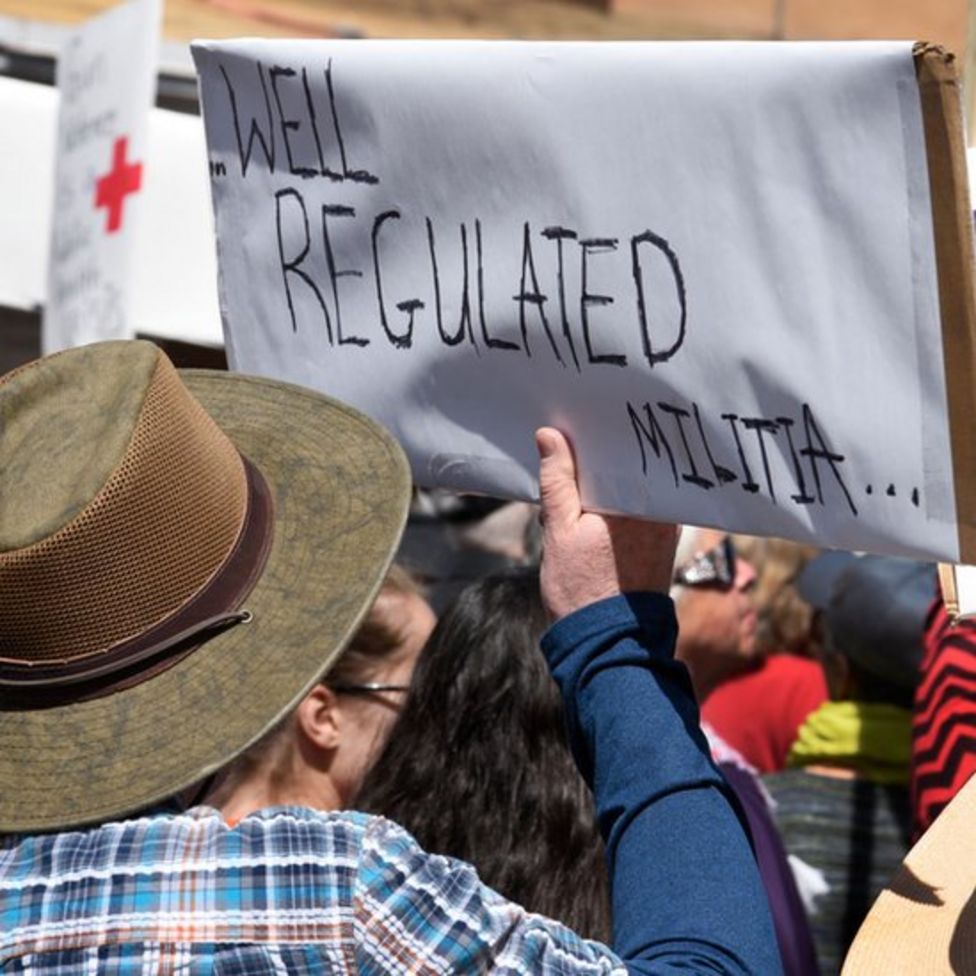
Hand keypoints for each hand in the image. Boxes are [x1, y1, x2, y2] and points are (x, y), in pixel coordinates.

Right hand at [536, 427, 679, 619]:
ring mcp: (664, 527)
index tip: (578, 416)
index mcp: (640, 503)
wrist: (607, 643)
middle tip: (568, 438)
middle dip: (599, 455)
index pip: (625, 450)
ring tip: (573, 471)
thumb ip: (557, 481)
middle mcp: (661, 511)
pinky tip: (588, 503)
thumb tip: (551, 435)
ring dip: (605, 479)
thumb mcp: (559, 531)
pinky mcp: (660, 543)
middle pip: (630, 466)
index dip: (600, 431)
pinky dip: (614, 501)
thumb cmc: (581, 590)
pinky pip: (635, 507)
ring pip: (631, 487)